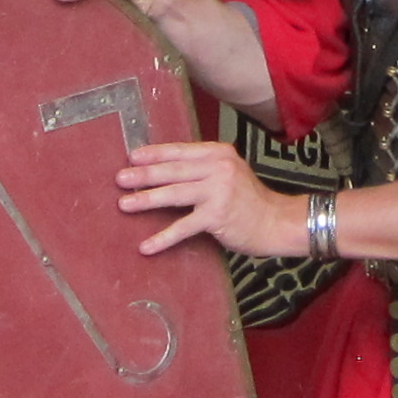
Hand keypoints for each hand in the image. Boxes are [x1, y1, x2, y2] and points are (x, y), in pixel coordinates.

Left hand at [115, 140, 295, 257]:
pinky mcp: (217, 216)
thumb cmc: (249, 200)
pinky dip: (163, 238)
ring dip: (146, 200)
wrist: (277, 222)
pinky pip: (184, 227)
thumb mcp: (228, 173)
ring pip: (174, 194)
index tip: (132, 156)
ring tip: (124, 205)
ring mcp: (218, 191)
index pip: (180, 151)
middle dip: (144, 175)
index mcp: (218, 153)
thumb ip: (203, 169)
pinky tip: (147, 246)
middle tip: (120, 179)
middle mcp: (218, 167)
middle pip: (172, 171)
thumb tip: (166, 172)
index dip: (154, 153)